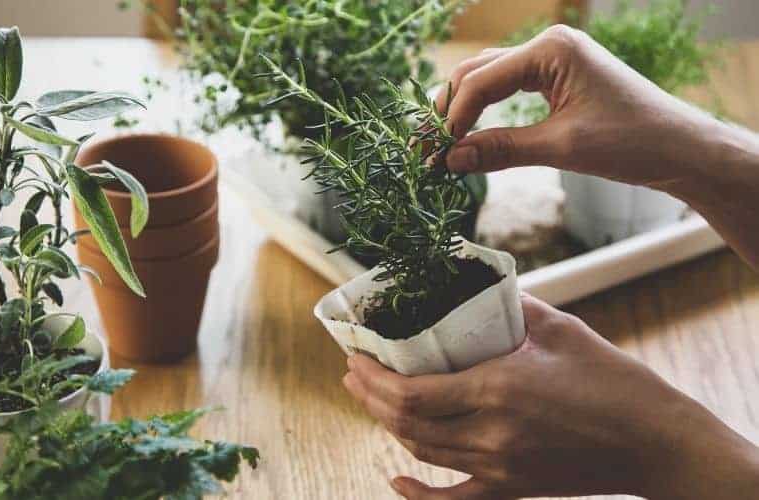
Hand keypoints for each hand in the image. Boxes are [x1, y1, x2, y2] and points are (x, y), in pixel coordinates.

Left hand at [343, 295, 758, 499]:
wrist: (657, 444)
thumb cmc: (614, 381)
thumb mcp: (561, 329)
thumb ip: (511, 305)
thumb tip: (474, 284)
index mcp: (498, 390)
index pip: (410, 391)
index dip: (373, 376)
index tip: (355, 355)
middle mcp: (490, 435)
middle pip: (405, 422)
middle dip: (370, 396)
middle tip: (354, 371)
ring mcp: (500, 468)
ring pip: (423, 452)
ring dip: (389, 425)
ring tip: (372, 399)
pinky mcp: (513, 488)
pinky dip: (419, 495)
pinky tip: (395, 482)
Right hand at [436, 24, 758, 268]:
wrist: (681, 149)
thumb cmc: (632, 142)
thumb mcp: (561, 147)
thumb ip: (501, 150)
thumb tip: (450, 160)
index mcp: (551, 50)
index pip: (482, 81)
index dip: (453, 118)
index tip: (434, 153)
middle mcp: (549, 46)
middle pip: (477, 72)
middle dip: (450, 109)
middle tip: (426, 147)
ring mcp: (553, 60)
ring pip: (489, 80)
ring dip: (464, 110)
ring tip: (442, 144)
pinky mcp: (558, 79)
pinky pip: (509, 90)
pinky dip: (486, 113)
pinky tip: (471, 135)